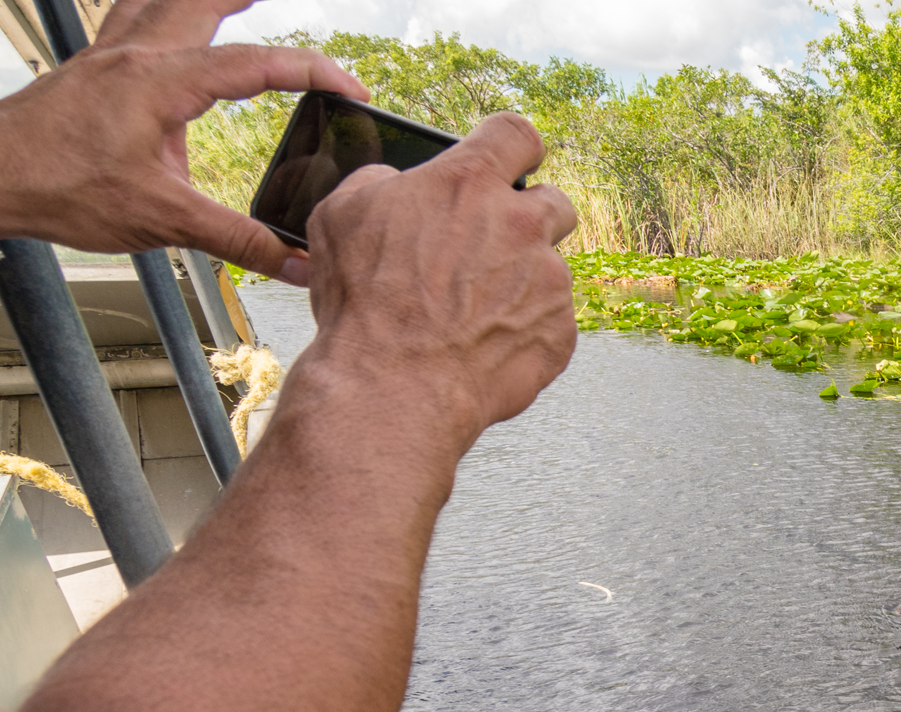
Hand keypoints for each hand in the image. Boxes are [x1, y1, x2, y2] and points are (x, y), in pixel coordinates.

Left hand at [0, 0, 367, 283]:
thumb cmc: (59, 188)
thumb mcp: (161, 221)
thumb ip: (237, 241)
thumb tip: (295, 262)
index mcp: (161, 83)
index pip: (255, 65)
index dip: (312, 72)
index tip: (349, 87)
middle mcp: (137, 56)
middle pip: (202, 1)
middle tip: (278, 0)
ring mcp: (109, 55)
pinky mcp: (90, 67)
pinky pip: (131, 17)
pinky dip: (160, 10)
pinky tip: (166, 23)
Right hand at [292, 112, 578, 448]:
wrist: (391, 387)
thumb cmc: (363, 305)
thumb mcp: (341, 216)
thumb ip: (380, 182)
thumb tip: (396, 181)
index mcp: (469, 184)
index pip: (516, 134)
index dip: (512, 147)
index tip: (509, 161)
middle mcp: (520, 224)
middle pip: (554, 201)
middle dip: (530, 219)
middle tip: (493, 247)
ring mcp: (548, 280)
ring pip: (550, 268)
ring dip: (521, 283)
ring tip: (471, 314)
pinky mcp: (560, 332)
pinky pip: (551, 323)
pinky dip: (524, 332)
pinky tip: (482, 347)